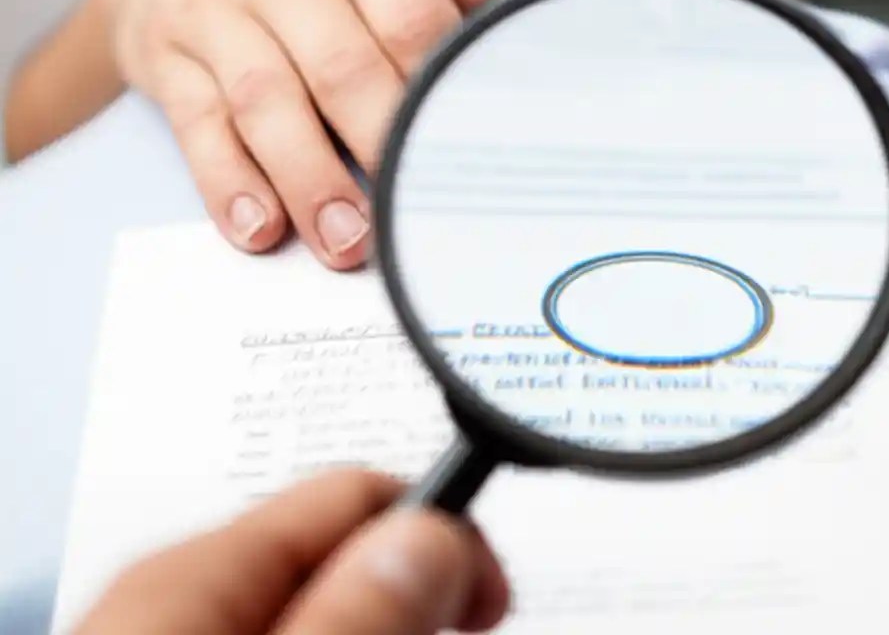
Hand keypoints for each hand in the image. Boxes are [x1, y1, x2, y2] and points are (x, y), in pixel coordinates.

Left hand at [74, 470, 508, 633]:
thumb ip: (358, 614)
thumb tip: (436, 537)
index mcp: (198, 570)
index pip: (359, 487)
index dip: (448, 529)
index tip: (490, 596)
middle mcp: (183, 587)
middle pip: (345, 544)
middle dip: (415, 584)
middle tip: (457, 630)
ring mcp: (177, 626)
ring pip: (317, 593)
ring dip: (379, 613)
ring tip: (420, 634)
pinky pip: (280, 618)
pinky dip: (333, 626)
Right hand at [92, 0, 517, 269]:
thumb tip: (532, 32)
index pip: (413, 23)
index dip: (438, 95)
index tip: (466, 156)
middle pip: (343, 69)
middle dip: (382, 148)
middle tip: (411, 216)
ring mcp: (219, 10)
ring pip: (268, 103)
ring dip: (309, 181)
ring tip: (346, 244)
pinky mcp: (167, 54)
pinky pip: (197, 125)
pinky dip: (227, 183)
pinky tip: (258, 227)